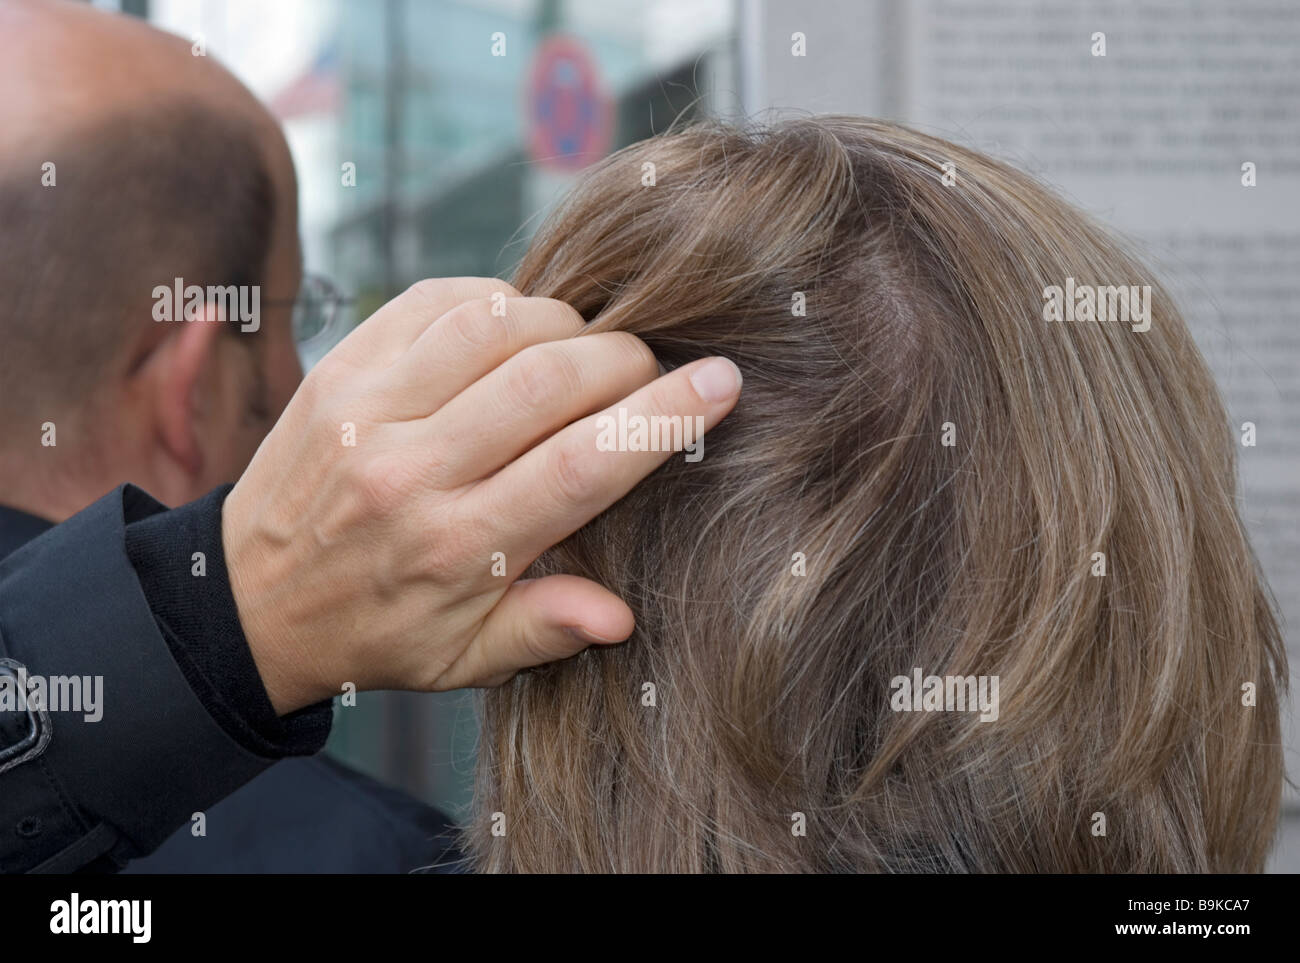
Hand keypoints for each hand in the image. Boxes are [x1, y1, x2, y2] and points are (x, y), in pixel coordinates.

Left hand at [222, 278, 741, 713]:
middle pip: (548, 382)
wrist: (249, 600)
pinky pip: (436, 300)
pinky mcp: (340, 368)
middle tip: (649, 370)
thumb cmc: (376, 629)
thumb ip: (543, 629)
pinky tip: (515, 329)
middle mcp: (410, 473)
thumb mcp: (463, 660)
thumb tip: (621, 616)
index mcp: (456, 550)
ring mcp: (368, 411)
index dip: (664, 416)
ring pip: (496, 325)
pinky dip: (497, 300)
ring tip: (581, 352)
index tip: (721, 382)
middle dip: (625, 360)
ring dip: (564, 324)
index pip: (581, 466)